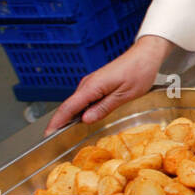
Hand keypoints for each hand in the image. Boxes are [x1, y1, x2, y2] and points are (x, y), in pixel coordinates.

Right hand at [45, 35, 175, 133]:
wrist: (146, 54)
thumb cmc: (139, 71)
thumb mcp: (125, 94)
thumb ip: (104, 107)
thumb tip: (86, 120)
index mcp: (92, 86)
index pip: (68, 107)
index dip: (56, 122)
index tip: (48, 134)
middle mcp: (87, 83)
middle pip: (69, 106)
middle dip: (61, 122)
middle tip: (58, 139)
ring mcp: (91, 82)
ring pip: (77, 103)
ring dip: (71, 116)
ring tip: (67, 133)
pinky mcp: (97, 83)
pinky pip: (85, 98)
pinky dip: (81, 109)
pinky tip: (85, 118)